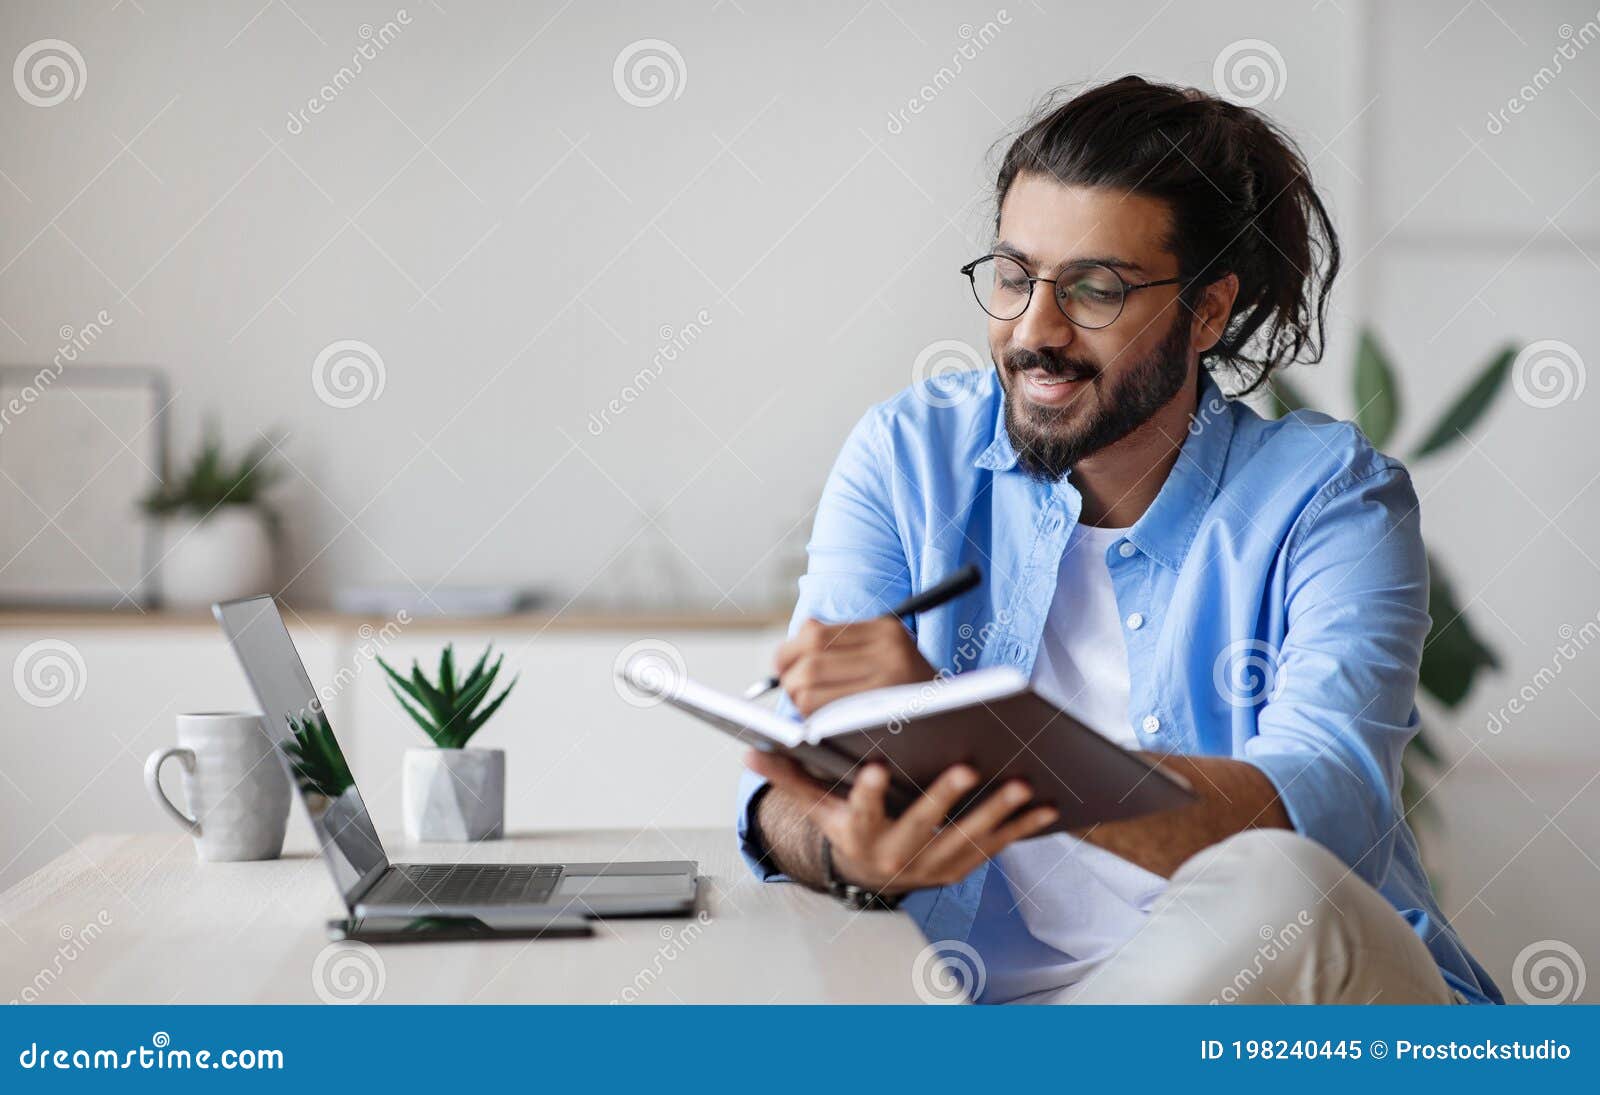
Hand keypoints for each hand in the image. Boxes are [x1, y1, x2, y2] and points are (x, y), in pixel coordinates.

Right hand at [745, 751, 1059, 896]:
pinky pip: (996, 847)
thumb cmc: (848, 826)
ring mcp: (933, 863)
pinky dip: (1021, 828)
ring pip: (968, 838)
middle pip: (923, 825)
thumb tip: (752, 751)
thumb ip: (792, 775)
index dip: (869, 793)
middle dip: (947, 797)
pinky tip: (1045, 807)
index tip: (877, 768)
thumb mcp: (817, 806)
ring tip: (1022, 784)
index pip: (861, 811)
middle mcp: (897, 853)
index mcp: (860, 833)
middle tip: (968, 765)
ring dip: (998, 813)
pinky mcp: (961, 866)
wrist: (872, 874)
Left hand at [776, 616, 937, 716]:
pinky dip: (812, 720)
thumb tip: (798, 635)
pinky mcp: (883, 712)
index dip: (789, 653)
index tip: (784, 667)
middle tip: (793, 693)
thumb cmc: (906, 690)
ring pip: (810, 689)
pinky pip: (825, 716)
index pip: (813, 634)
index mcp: (885, 628)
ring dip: (799, 703)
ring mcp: (888, 682)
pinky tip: (821, 723)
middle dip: (790, 680)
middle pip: (809, 661)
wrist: (954, 723)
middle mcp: (889, 650)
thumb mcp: (884, 653)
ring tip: (809, 709)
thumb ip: (843, 641)